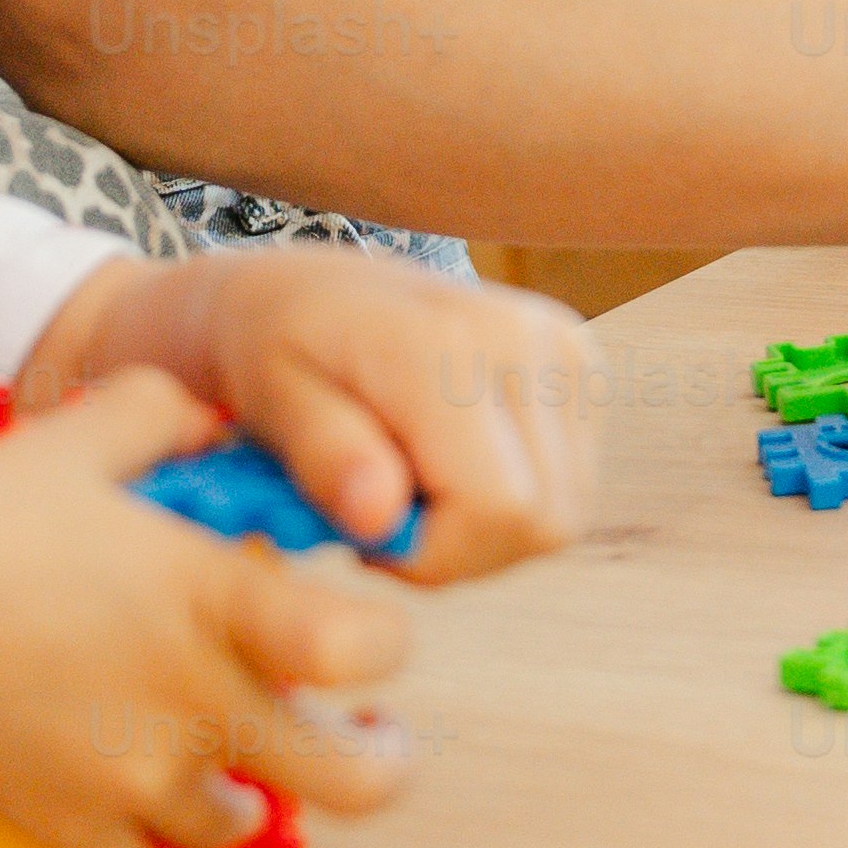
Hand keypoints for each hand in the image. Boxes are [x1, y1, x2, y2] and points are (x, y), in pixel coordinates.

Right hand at [0, 372, 412, 847]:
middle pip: (350, 776)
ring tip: (243, 784)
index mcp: (213, 597)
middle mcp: (193, 699)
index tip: (364, 633)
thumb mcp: (81, 433)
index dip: (384, 644)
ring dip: (251, 808)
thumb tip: (212, 416)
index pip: (363, 647)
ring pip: (243, 830)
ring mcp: (131, 775)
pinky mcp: (67, 828)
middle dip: (380, 760)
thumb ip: (166, 414)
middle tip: (376, 738)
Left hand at [83, 246, 595, 578]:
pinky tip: (448, 467)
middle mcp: (525, 336)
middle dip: (459, 550)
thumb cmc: (272, 349)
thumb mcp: (269, 399)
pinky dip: (508, 496)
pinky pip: (568, 483)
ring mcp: (563, 347)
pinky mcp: (579, 364)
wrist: (304, 291)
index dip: (433, 556)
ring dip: (484, 528)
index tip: (363, 536)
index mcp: (446, 342)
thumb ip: (324, 456)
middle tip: (382, 516)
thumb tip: (379, 517)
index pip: (497, 508)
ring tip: (409, 488)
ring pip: (562, 512)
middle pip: (542, 521)